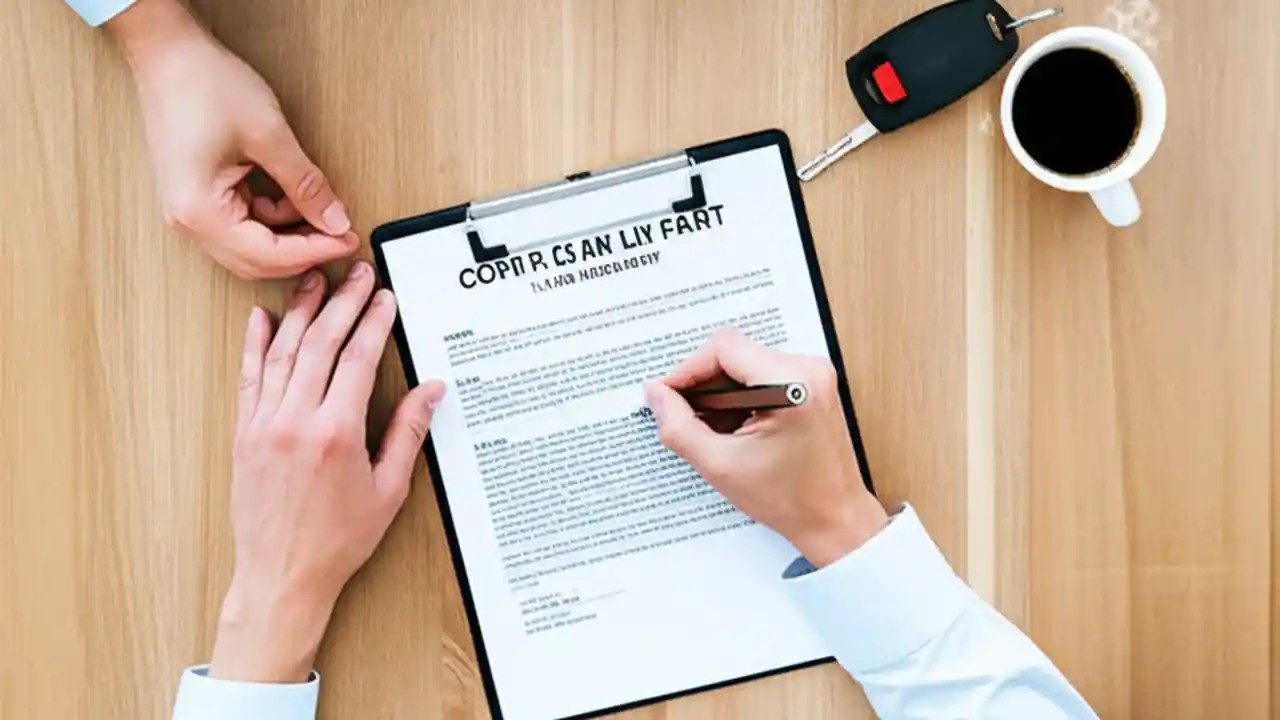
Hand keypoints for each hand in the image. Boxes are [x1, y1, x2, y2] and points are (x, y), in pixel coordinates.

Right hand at [108, 0, 357, 278]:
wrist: (169, 53)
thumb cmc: (203, 84)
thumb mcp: (269, 136)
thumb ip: (306, 184)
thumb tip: (334, 219)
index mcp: (199, 211)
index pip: (267, 255)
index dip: (315, 250)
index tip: (348, 241)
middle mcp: (188, 219)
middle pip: (256, 260)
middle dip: (303, 250)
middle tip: (342, 235)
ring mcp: (190, 210)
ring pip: (250, 245)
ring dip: (289, 233)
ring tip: (321, 210)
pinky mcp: (198, 197)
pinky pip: (242, 224)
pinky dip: (273, 218)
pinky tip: (294, 198)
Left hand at [210, 262, 444, 681]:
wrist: (281, 577)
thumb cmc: (337, 541)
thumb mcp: (389, 490)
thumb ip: (408, 433)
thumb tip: (432, 390)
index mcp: (337, 434)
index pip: (358, 359)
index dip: (373, 322)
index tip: (384, 297)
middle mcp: (296, 422)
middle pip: (321, 344)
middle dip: (341, 302)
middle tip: (355, 273)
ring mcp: (265, 425)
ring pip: (283, 352)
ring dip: (301, 311)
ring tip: (314, 280)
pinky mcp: (244, 434)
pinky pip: (250, 378)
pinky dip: (256, 345)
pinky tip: (262, 319)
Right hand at [644, 328, 886, 567]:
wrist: (834, 519)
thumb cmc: (790, 500)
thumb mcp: (720, 465)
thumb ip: (678, 426)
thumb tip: (657, 394)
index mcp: (792, 384)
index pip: (724, 348)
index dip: (688, 369)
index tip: (667, 394)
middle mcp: (808, 370)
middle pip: (734, 354)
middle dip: (703, 385)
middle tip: (684, 417)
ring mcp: (813, 376)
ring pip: (745, 364)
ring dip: (721, 394)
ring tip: (713, 432)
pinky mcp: (812, 385)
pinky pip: (762, 376)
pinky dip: (740, 399)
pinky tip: (733, 430)